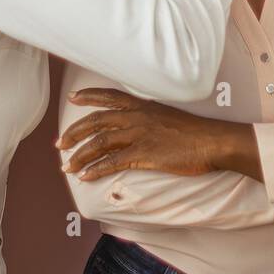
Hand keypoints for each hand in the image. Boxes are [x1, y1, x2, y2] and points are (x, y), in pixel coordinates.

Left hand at [57, 88, 251, 180]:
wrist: (214, 141)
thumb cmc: (195, 132)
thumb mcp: (168, 116)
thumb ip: (149, 118)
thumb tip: (137, 126)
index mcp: (142, 105)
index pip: (109, 96)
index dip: (88, 97)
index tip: (73, 98)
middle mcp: (136, 117)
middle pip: (96, 122)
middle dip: (74, 133)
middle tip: (60, 143)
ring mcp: (139, 134)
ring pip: (99, 143)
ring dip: (79, 156)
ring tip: (67, 166)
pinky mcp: (143, 154)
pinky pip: (112, 162)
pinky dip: (95, 169)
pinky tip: (85, 176)